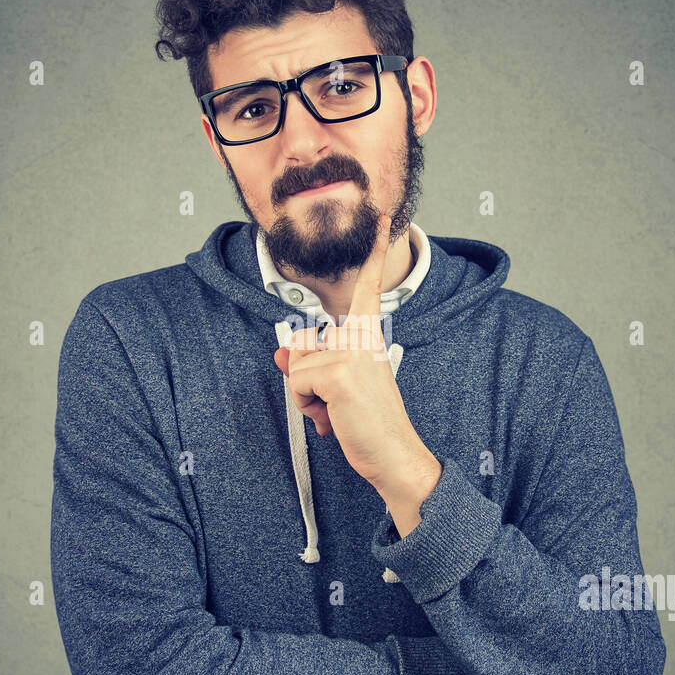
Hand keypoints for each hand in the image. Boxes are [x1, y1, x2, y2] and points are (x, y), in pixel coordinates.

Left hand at [272, 213, 426, 496]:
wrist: (394, 456)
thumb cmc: (371, 424)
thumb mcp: (337, 389)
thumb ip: (310, 365)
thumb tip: (280, 351)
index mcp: (369, 337)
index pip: (369, 289)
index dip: (374, 253)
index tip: (380, 218)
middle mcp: (363, 338)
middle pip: (304, 341)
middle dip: (305, 378)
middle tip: (336, 403)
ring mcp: (350, 353)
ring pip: (298, 365)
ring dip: (307, 397)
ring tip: (337, 412)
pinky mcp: (337, 373)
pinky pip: (297, 384)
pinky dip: (308, 407)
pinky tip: (334, 419)